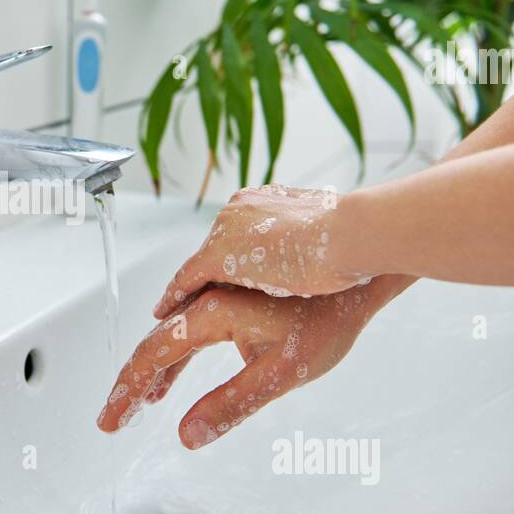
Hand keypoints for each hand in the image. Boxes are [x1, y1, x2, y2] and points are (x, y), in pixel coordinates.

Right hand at [100, 278, 406, 449]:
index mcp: (210, 310)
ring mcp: (222, 268)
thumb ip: (230, 402)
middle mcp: (207, 284)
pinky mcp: (241, 263)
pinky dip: (190, 330)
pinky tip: (197, 351)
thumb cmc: (329, 317)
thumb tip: (186, 437)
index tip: (109, 421)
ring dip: (167, 357)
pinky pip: (201, 299)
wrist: (361, 257)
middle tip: (122, 414)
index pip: (154, 354)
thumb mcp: (281, 373)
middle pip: (161, 336)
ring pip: (182, 318)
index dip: (127, 389)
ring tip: (156, 396)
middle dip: (139, 378)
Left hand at [153, 184, 368, 318]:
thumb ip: (306, 240)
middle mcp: (237, 209)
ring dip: (188, 290)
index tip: (225, 276)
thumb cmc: (351, 238)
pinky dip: (174, 296)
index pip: (235, 236)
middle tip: (193, 301)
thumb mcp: (323, 236)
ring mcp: (226, 230)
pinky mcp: (220, 255)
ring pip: (199, 266)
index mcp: (262, 201)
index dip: (230, 260)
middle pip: (214, 250)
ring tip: (174, 310)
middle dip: (207, 277)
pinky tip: (163, 313)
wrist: (350, 234)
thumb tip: (312, 252)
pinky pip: (187, 279)